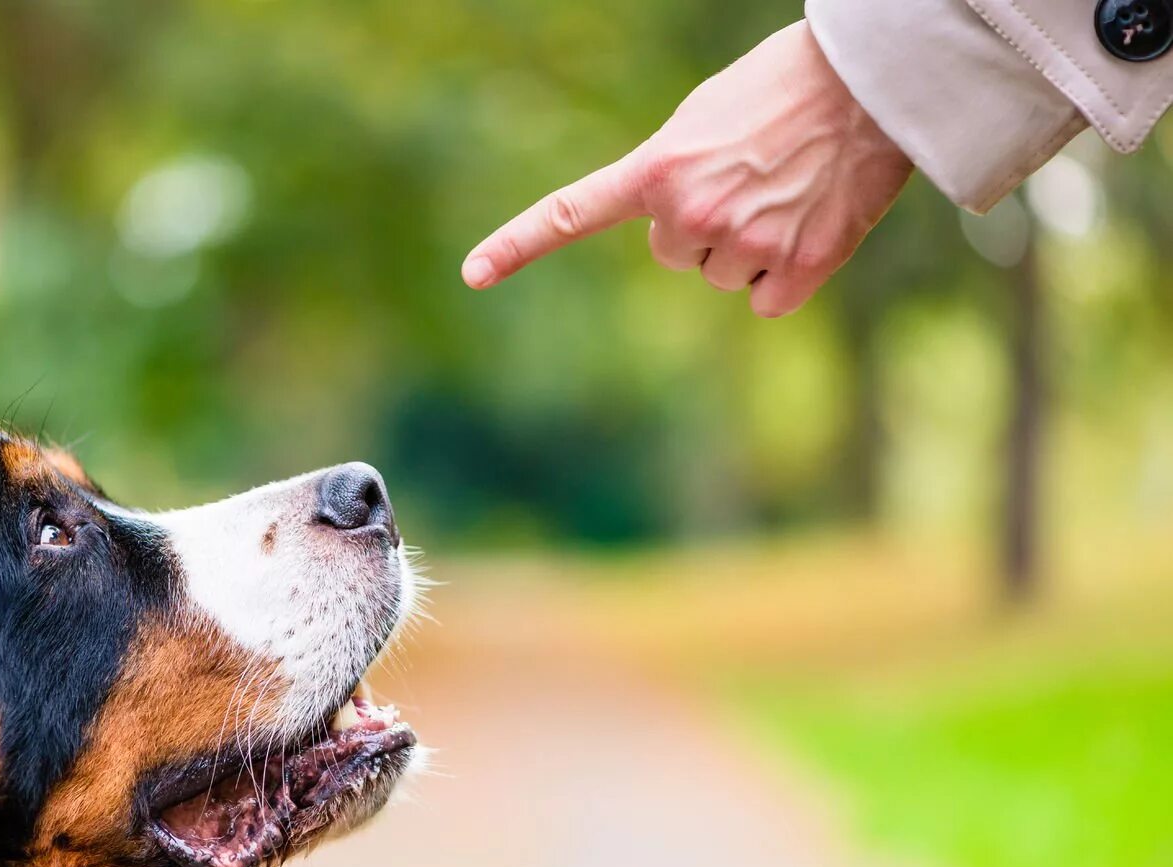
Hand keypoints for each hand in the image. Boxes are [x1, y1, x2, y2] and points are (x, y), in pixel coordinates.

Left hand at [461, 21, 913, 317]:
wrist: (872, 85)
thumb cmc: (787, 89)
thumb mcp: (705, 118)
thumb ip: (671, 173)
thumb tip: (678, 229)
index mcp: (659, 170)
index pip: (573, 212)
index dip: (518, 246)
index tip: (472, 274)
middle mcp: (690, 214)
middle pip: (676, 254)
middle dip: (704, 226)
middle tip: (749, 177)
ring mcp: (743, 247)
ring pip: (722, 277)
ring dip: (749, 248)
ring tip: (786, 192)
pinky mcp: (796, 271)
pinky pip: (768, 302)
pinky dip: (788, 277)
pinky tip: (809, 228)